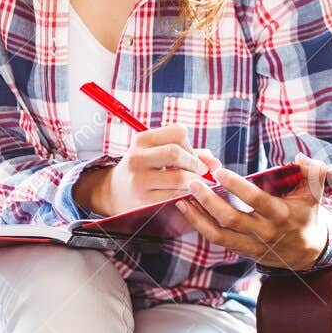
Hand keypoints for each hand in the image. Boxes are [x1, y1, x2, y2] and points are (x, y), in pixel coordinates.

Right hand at [76, 125, 213, 216]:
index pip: (178, 132)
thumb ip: (191, 153)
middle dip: (195, 163)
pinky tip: (187, 194)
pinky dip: (187, 194)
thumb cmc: (147, 169)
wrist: (115, 192)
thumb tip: (216, 164)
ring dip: (195, 182)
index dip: (191, 144)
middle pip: (175, 152)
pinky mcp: (144, 200)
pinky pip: (175, 196)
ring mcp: (139, 180)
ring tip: (197, 184)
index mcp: (142, 140)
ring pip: (179, 177)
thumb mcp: (160, 154)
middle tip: (202, 172)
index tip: (192, 155)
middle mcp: (137, 157)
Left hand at [176, 151, 330, 270]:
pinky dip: (200, 226)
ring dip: (198, 216)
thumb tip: (301, 157)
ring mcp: (251, 245)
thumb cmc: (308, 216)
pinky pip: (217, 241)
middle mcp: (264, 232)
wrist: (308, 253)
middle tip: (192, 182)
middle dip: (208, 200)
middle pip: (230, 218)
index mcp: (280, 215)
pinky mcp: (243, 252)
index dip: (235, 186)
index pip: (255, 199)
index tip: (219, 172)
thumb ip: (313, 173)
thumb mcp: (314, 194)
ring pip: (218, 234)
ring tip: (182, 199)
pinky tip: (189, 211)